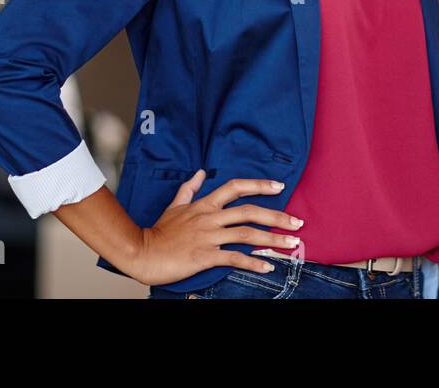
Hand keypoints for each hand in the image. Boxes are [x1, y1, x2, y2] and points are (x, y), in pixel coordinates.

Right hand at [125, 170, 302, 286]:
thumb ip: (189, 189)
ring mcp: (208, 237)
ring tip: (291, 243)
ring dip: (272, 239)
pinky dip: (253, 262)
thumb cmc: (157, 232)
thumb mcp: (173, 205)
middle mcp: (209, 218)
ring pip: (247, 234)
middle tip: (297, 221)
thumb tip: (199, 172)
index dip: (259, 185)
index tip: (279, 186)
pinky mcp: (204, 256)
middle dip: (277, 215)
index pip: (235, 187)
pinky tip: (268, 266)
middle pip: (249, 211)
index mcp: (204, 204)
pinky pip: (233, 258)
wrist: (140, 252)